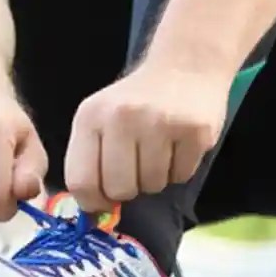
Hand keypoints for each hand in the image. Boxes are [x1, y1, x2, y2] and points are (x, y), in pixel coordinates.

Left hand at [65, 64, 228, 212]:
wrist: (184, 65)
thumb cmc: (136, 101)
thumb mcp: (101, 118)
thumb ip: (91, 160)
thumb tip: (93, 211)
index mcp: (90, 117)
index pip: (81, 181)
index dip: (92, 202)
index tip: (103, 201)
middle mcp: (122, 118)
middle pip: (119, 189)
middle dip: (129, 189)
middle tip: (136, 167)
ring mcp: (160, 123)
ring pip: (152, 186)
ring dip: (156, 177)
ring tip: (159, 149)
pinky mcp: (194, 130)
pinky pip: (181, 176)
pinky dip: (180, 168)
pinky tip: (177, 143)